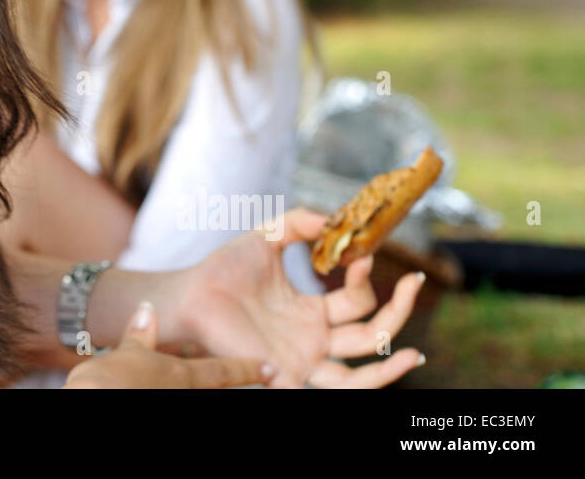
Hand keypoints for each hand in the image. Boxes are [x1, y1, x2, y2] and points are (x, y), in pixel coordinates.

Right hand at [63, 301, 272, 388]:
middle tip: (259, 376)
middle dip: (236, 382)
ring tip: (210, 380)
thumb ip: (139, 335)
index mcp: (181, 375)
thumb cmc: (109, 379)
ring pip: (203, 396)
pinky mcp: (163, 408)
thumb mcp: (125, 352)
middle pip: (218, 389)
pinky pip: (179, 400)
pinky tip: (165, 387)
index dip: (247, 369)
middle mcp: (185, 393)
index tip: (269, 367)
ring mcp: (175, 402)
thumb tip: (147, 309)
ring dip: (207, 389)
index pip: (223, 371)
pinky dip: (179, 391)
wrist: (97, 398)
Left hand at [176, 207, 425, 387]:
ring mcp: (305, 359)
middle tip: (415, 280)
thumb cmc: (223, 271)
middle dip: (397, 307)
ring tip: (415, 342)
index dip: (363, 276)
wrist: (191, 294)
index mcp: (309, 311)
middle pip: (371, 331)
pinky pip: (343, 388)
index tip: (361, 253)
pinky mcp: (292, 375)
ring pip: (364, 368)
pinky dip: (375, 380)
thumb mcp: (266, 237)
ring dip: (393, 355)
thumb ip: (298, 222)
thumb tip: (335, 218)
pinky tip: (400, 361)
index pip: (355, 300)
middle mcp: (313, 338)